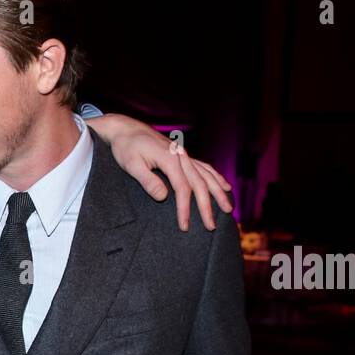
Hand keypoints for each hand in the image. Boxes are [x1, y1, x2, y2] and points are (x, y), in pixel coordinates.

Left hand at [85, 113, 232, 231]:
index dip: (185, 208)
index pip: (182, 188)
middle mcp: (181, 156)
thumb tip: (163, 196)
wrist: (126, 129)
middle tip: (211, 226)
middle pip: (199, 183)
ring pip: (206, 175)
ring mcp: (183, 155)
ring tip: (228, 208)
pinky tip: (224, 185)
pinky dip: (215, 177)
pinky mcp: (182, 155)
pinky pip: (203, 167)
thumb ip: (147, 180)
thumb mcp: (131, 164)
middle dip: (207, 206)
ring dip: (218, 192)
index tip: (185, 226)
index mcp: (170, 159)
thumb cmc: (126, 147)